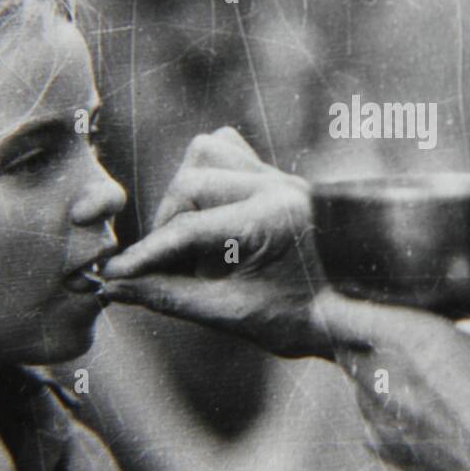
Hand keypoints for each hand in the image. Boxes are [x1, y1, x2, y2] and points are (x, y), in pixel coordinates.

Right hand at [98, 127, 328, 356]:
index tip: (114, 274)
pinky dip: (207, 174)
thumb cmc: (301, 320)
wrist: (355, 310)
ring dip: (186, 193)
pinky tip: (209, 212)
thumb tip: (117, 286)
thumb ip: (171, 296)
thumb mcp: (233, 314)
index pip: (189, 229)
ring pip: (207, 153)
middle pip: (191, 183)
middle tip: (169, 268)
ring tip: (191, 239)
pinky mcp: (276, 177)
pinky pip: (230, 151)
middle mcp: (275, 187)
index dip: (146, 255)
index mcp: (270, 220)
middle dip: (168, 226)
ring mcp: (277, 177)